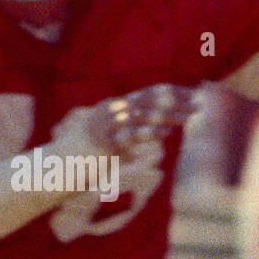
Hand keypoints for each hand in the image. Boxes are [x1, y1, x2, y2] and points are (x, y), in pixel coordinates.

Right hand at [48, 83, 198, 165]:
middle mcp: (111, 110)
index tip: (193, 95)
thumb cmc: (90, 153)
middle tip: (199, 103)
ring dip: (168, 115)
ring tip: (189, 116)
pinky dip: (148, 132)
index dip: (172, 93)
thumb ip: (137, 129)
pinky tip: (165, 132)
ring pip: (142, 115)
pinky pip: (129, 136)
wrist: (59, 165)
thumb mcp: (116, 136)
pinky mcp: (104, 142)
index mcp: (115, 105)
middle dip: (176, 101)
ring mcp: (106, 125)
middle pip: (149, 101)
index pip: (148, 94)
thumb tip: (164, 129)